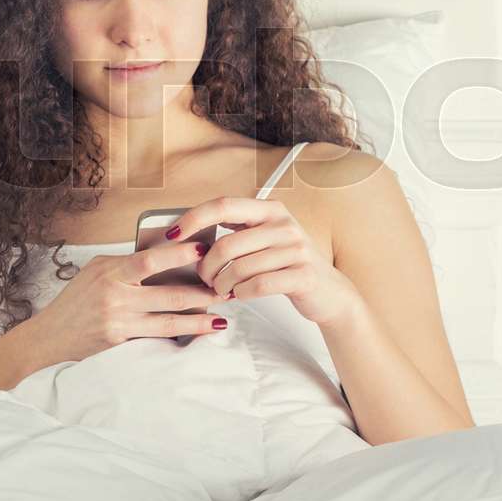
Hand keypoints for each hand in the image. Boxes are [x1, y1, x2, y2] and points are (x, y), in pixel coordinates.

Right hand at [30, 240, 230, 364]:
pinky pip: (156, 338)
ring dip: (198, 318)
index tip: (203, 251)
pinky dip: (180, 336)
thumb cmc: (76, 301)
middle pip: (168, 294)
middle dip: (202, 292)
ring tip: (221, 316)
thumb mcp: (96, 272)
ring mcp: (118, 322)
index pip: (149, 260)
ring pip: (168, 320)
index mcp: (110, 271)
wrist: (49, 337)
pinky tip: (198, 333)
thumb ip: (126, 264)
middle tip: (226, 288)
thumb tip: (166, 256)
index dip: (178, 255)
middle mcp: (114, 295)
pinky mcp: (119, 344)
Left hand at [166, 197, 361, 330]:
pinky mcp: (303, 275)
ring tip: (221, 290)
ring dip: (222, 284)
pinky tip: (239, 295)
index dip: (194, 218)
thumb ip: (236, 232)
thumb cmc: (285, 265)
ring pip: (239, 268)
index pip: (224, 205)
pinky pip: (257, 286)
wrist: (329, 292)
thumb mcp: (265, 240)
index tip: (172, 234)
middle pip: (227, 243)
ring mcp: (296, 249)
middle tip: (204, 279)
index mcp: (270, 209)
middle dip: (207, 266)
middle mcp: (284, 224)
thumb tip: (188, 233)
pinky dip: (240, 294)